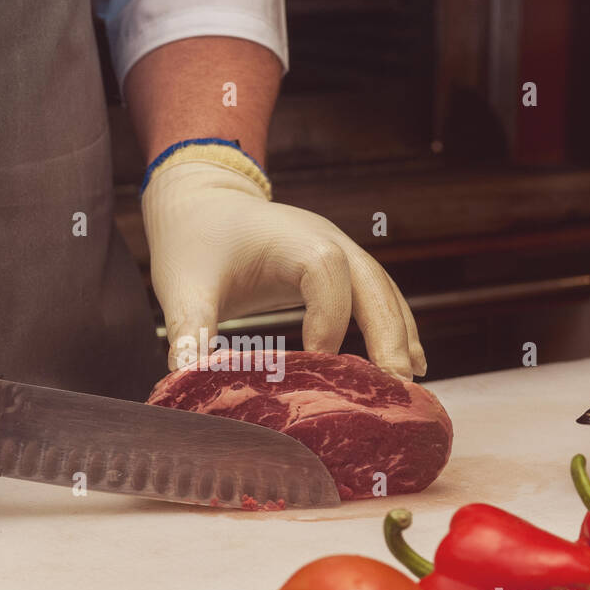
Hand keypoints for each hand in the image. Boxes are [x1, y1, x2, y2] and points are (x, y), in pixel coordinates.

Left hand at [142, 151, 424, 378]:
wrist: (203, 204)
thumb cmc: (194, 242)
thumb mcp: (181, 288)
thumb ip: (188, 332)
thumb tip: (183, 383)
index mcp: (287, 238)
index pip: (325, 269)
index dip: (329, 315)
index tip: (317, 361)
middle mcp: (325, 239)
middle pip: (372, 282)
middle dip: (387, 333)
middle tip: (394, 385)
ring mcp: (340, 251)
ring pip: (384, 291)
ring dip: (399, 335)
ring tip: (408, 385)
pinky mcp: (341, 269)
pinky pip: (379, 297)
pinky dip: (394, 328)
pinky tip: (408, 365)